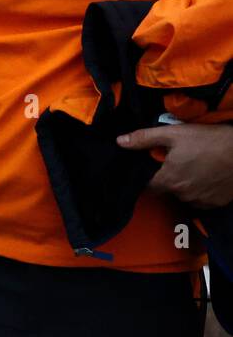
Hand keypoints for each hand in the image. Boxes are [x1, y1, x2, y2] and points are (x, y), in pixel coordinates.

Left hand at [118, 123, 232, 209]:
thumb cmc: (208, 141)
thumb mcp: (174, 133)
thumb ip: (145, 138)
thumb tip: (119, 142)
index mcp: (168, 180)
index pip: (147, 186)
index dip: (146, 177)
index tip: (151, 168)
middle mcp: (182, 194)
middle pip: (166, 189)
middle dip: (167, 178)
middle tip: (176, 162)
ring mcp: (201, 200)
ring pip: (184, 195)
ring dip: (184, 185)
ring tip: (193, 167)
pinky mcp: (217, 203)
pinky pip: (202, 200)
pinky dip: (201, 191)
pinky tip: (206, 176)